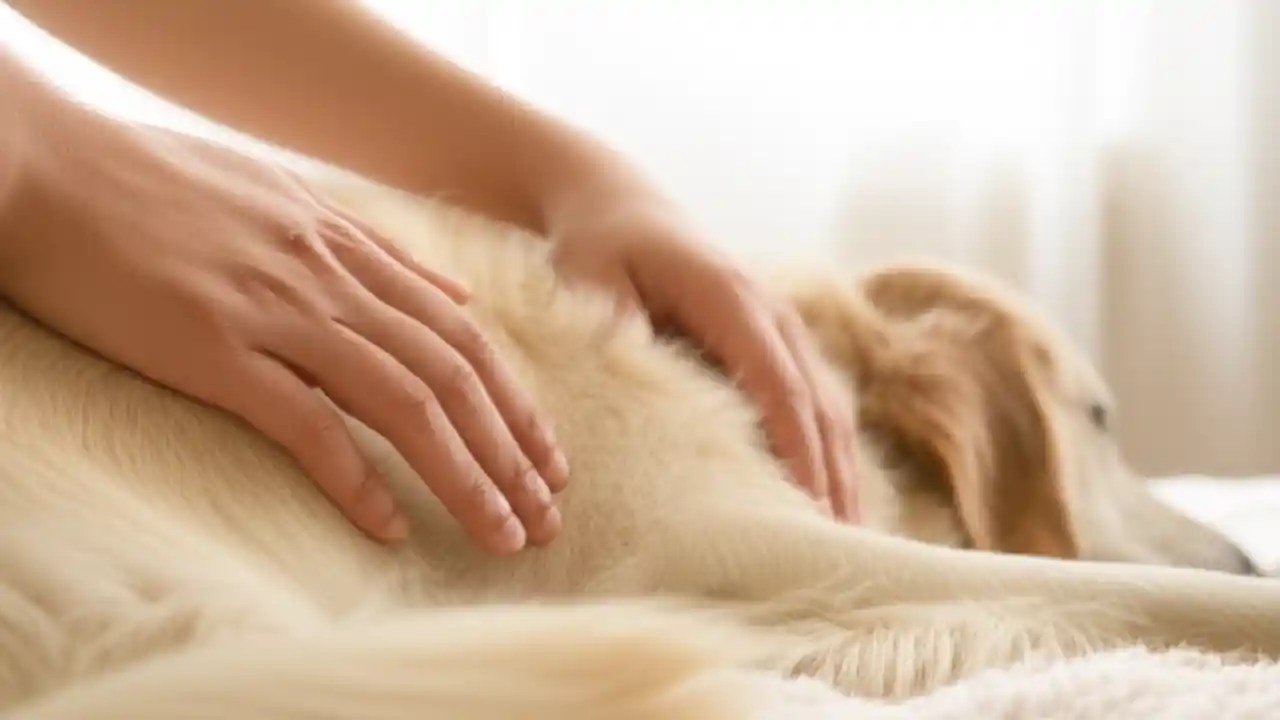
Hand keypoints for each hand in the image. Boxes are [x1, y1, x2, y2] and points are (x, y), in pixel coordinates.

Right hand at [0, 121, 566, 553]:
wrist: (46, 167)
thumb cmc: (158, 185)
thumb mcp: (287, 196)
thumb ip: (376, 248)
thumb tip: (455, 293)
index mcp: (348, 248)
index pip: (463, 336)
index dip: (516, 401)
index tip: (548, 456)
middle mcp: (330, 281)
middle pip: (453, 376)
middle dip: (512, 451)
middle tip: (548, 514)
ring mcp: (277, 314)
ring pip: (404, 404)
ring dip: (464, 475)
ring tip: (502, 532)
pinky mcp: (216, 350)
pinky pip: (305, 424)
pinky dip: (355, 481)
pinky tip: (390, 528)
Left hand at [549, 196, 858, 520]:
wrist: (622, 205)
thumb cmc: (601, 244)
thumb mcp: (589, 274)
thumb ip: (612, 323)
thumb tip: (638, 377)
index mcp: (732, 296)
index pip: (777, 385)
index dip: (796, 448)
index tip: (806, 506)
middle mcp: (773, 313)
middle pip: (818, 405)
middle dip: (832, 476)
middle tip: (839, 548)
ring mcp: (782, 327)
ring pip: (828, 408)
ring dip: (840, 471)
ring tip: (846, 540)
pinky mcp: (776, 344)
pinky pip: (814, 403)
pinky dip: (827, 452)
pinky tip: (829, 500)